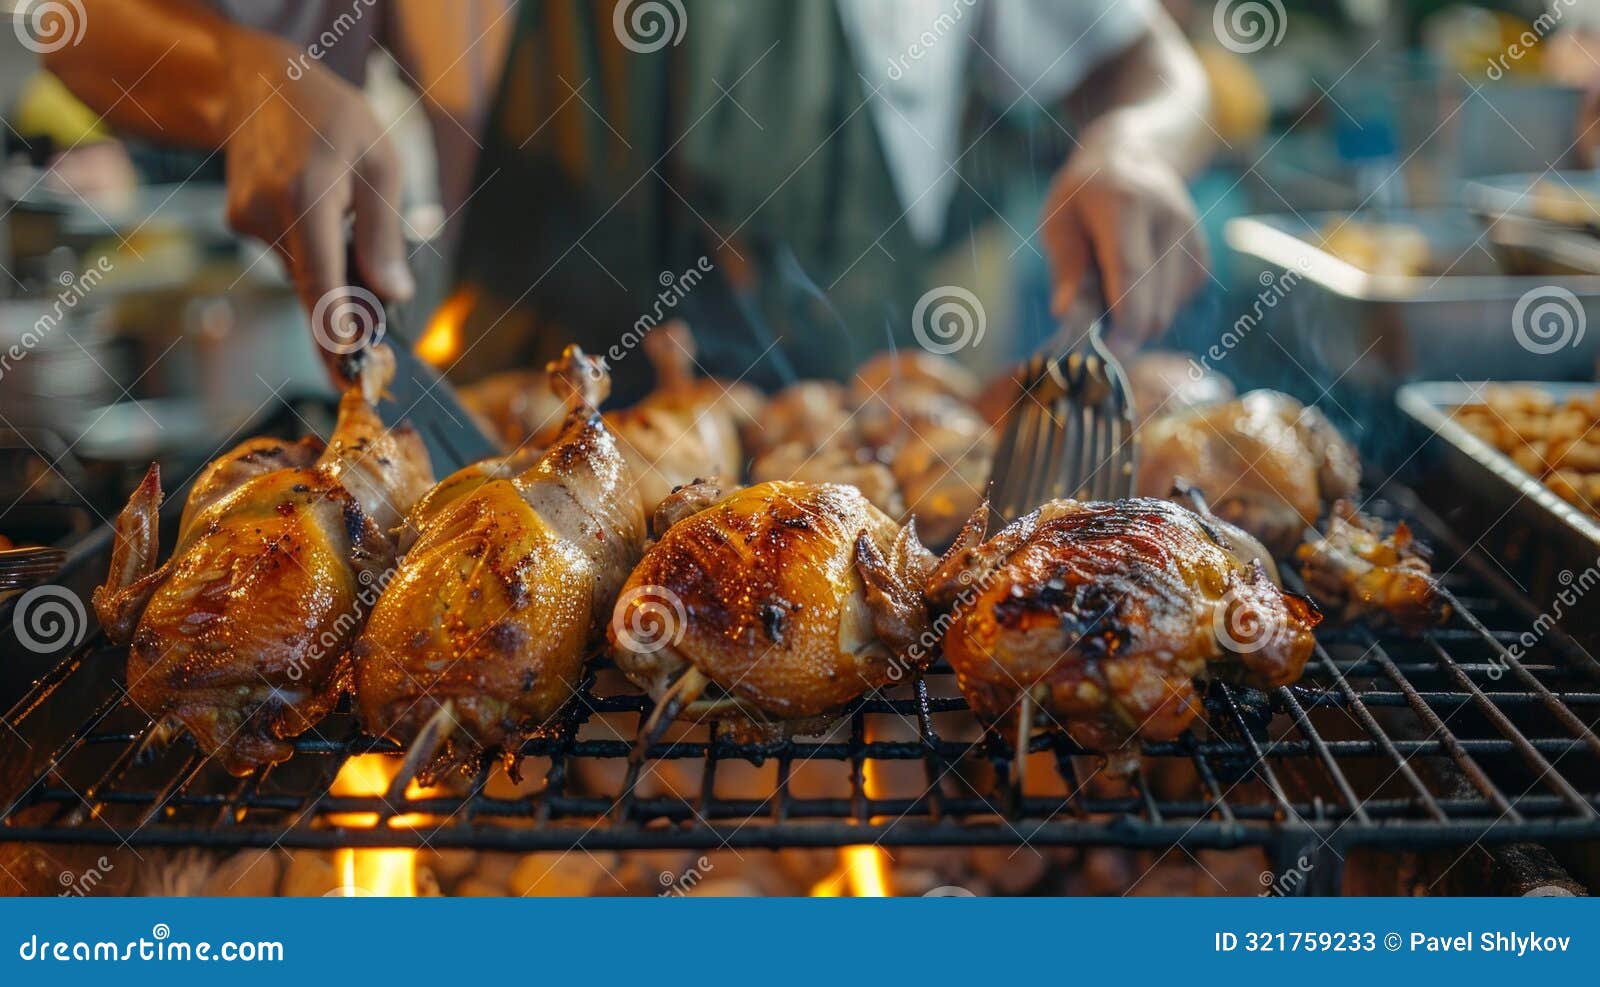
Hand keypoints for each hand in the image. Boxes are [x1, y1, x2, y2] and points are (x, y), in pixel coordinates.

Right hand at [220, 40, 412, 384]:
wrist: (261, 83)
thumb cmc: (333, 118)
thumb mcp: (381, 163)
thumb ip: (385, 234)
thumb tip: (394, 296)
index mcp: (307, 198)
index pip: (322, 283)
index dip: (337, 334)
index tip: (349, 376)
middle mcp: (269, 215)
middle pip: (318, 287)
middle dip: (350, 306)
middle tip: (376, 319)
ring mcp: (247, 222)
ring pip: (305, 272)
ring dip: (333, 267)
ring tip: (346, 213)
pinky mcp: (240, 224)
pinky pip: (289, 255)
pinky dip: (313, 249)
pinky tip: (320, 208)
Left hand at [1040, 136, 1207, 355]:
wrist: (1134, 158)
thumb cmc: (1084, 195)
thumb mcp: (1059, 221)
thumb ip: (1065, 267)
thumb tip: (1065, 315)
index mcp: (1127, 205)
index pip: (1132, 273)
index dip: (1122, 322)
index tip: (1106, 356)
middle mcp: (1169, 219)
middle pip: (1155, 303)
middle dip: (1124, 333)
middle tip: (1091, 334)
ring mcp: (1192, 238)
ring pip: (1167, 312)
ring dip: (1135, 321)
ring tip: (1108, 291)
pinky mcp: (1202, 258)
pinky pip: (1176, 306)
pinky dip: (1151, 309)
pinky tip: (1134, 284)